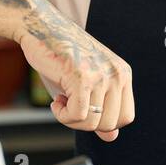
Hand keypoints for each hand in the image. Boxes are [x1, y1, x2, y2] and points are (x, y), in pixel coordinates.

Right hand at [16, 10, 134, 140]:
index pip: (126, 117)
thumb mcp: (84, 86)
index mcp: (122, 74)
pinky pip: (78, 116)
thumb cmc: (60, 57)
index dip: (102, 122)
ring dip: (70, 119)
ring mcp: (101, 75)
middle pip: (111, 125)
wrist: (40, 27)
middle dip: (86, 124)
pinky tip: (55, 101)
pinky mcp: (82, 77)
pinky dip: (62, 116)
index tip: (83, 108)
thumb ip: (100, 110)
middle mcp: (117, 74)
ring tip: (61, 100)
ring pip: (92, 123)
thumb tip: (112, 137)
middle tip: (68, 105)